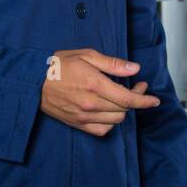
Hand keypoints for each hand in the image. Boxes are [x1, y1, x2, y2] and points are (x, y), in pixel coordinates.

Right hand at [40, 48, 160, 135]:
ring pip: (115, 121)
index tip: (154, 99)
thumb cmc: (59, 65)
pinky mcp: (76, 124)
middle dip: (136, 100)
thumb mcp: (86, 55)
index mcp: (95, 85)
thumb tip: (135, 68)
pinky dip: (111, 123)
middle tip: (136, 87)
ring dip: (124, 111)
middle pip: (124, 110)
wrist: (32, 81)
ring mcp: (83, 117)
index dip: (145, 100)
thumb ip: (112, 64)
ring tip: (123, 97)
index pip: (128, 99)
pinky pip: (101, 130)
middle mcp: (91, 104)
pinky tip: (110, 112)